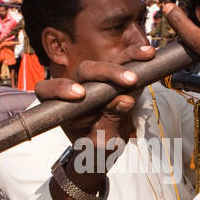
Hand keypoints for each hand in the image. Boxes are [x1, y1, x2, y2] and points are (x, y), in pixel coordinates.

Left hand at [35, 40, 154, 175]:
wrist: (106, 144)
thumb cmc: (96, 145)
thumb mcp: (102, 141)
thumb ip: (109, 122)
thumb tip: (124, 99)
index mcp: (62, 104)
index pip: (50, 90)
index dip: (61, 88)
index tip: (79, 94)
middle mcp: (76, 86)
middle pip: (85, 70)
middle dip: (107, 73)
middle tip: (128, 81)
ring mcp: (96, 79)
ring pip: (106, 62)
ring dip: (127, 59)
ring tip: (146, 56)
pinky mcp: (113, 75)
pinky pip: (123, 62)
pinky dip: (136, 57)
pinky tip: (149, 54)